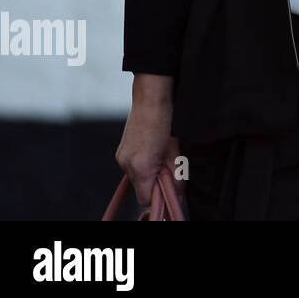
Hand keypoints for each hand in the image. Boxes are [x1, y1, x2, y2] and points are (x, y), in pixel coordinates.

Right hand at [115, 74, 184, 207]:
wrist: (151, 99)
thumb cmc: (166, 121)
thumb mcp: (175, 150)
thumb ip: (176, 174)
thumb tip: (178, 191)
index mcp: (141, 167)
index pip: (145, 198)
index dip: (158, 194)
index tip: (168, 184)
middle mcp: (126, 165)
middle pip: (140, 188)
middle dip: (154, 181)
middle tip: (167, 163)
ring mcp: (121, 157)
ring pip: (136, 177)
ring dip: (148, 172)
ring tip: (159, 153)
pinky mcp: (120, 151)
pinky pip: (131, 166)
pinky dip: (141, 164)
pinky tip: (151, 149)